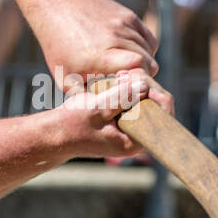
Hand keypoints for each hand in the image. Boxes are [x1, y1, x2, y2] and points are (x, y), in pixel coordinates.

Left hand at [30, 0, 159, 93]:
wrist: (59, 6)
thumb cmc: (60, 47)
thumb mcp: (65, 78)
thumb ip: (86, 97)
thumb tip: (103, 117)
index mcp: (99, 56)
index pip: (137, 68)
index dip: (141, 82)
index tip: (133, 91)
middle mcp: (114, 38)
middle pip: (149, 63)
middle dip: (144, 77)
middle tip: (132, 86)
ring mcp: (123, 25)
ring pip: (150, 52)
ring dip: (144, 64)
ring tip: (127, 70)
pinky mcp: (129, 16)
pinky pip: (149, 39)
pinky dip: (146, 49)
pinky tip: (131, 55)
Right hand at [54, 68, 172, 158]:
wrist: (54, 133)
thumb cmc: (71, 125)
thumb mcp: (97, 108)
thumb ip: (122, 97)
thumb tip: (144, 85)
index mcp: (134, 142)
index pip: (163, 116)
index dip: (155, 93)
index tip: (137, 80)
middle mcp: (136, 136)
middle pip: (157, 105)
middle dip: (143, 86)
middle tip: (122, 76)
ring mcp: (131, 128)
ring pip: (146, 100)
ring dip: (135, 85)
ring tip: (117, 78)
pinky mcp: (123, 119)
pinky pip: (135, 100)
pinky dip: (128, 89)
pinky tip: (116, 82)